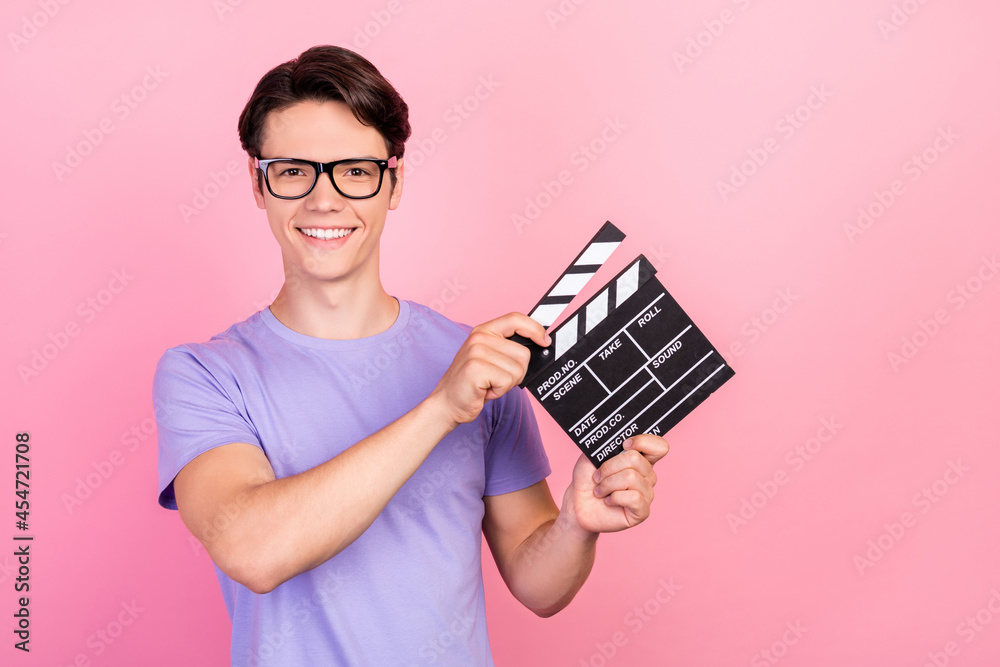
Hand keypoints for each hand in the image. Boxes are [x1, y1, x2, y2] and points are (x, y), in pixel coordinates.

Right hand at [427, 312, 549, 426]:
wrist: (447, 403)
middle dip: (516, 372)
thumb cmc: (472, 383)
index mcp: (484, 330)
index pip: (516, 319)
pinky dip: (500, 391)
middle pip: (523, 353)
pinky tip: (484, 390)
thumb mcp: (489, 358)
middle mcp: (479, 337)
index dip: (535, 328)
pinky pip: (507, 380)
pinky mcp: (476, 367)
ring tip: (488, 384)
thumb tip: (540, 344)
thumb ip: (508, 348)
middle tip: (496, 378)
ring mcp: (476, 351)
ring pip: (518, 369)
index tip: (544, 341)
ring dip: (507, 384)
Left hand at [563, 434, 668, 533]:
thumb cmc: (587, 478)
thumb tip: (620, 436)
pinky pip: (634, 497)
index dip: (644, 441)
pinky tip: (609, 501)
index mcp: (641, 459)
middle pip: (636, 459)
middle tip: (598, 476)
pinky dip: (614, 498)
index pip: (659, 446)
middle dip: (609, 467)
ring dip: (608, 483)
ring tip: (600, 490)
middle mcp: (648, 476)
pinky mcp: (642, 511)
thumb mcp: (594, 454)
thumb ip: (608, 443)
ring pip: (631, 477)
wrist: (577, 503)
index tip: (624, 444)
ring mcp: (647, 494)